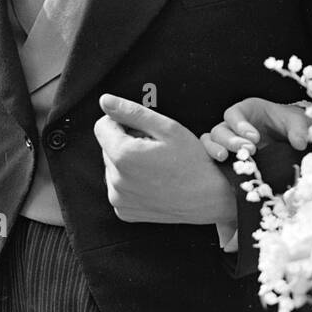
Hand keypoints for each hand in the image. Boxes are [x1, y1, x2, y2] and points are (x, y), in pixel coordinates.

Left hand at [95, 94, 236, 225]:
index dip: (121, 121)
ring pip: (112, 167)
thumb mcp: (167, 128)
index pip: (101, 126)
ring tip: (156, 165)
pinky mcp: (124, 211)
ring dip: (127, 162)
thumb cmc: (192, 161)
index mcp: (123, 156)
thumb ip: (132, 112)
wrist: (209, 199)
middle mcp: (115, 180)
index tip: (142, 127)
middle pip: (107, 147)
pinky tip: (153, 181)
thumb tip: (104, 100)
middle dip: (126, 141)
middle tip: (155, 147)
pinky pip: (118, 187)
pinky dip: (130, 181)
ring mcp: (118, 199)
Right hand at [199, 97, 309, 161]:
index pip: (234, 114)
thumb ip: (299, 130)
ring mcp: (228, 138)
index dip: (240, 125)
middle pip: (220, 129)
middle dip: (231, 141)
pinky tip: (223, 167)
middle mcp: (233, 123)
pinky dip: (212, 158)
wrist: (287, 137)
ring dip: (215, 149)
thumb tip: (300, 143)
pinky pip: (211, 153)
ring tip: (225, 158)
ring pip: (211, 140)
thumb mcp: (297, 122)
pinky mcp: (228, 154)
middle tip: (250, 150)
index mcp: (247, 109)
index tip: (255, 138)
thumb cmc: (288, 124)